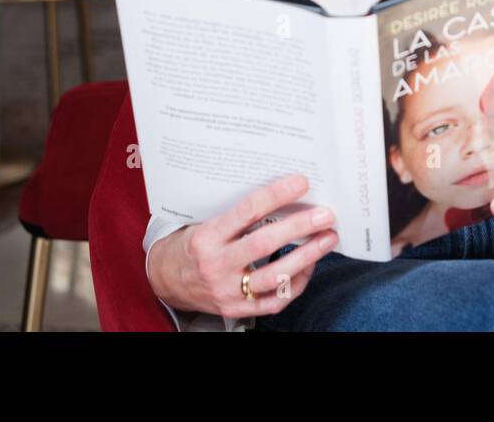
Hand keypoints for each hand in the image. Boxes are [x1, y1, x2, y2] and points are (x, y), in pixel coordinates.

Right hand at [146, 173, 338, 318]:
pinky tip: (309, 266)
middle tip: (326, 214)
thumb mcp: (204, 223)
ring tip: (328, 238)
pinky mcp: (236, 310)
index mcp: (206, 237)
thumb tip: (282, 192)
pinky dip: (297, 283)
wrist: (165, 281)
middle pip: (263, 245)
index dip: (276, 195)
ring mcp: (226, 291)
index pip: (246, 212)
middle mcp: (215, 265)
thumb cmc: (192, 244)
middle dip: (299, 227)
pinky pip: (274, 301)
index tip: (301, 182)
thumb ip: (236, 214)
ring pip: (274, 276)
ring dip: (307, 256)